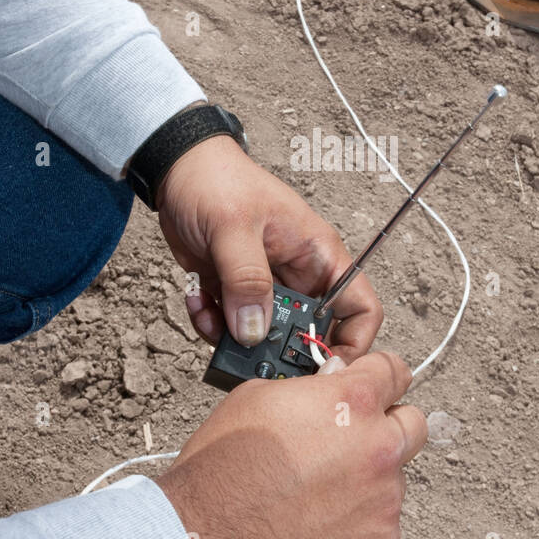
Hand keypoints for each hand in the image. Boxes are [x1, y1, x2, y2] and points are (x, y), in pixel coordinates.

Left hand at [156, 135, 381, 361]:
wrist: (177, 170)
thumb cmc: (218, 181)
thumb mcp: (234, 226)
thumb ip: (247, 280)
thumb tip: (254, 331)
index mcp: (317, 255)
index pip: (360, 307)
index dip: (353, 343)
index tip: (326, 368)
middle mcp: (297, 276)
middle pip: (308, 333)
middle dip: (280, 350)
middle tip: (251, 354)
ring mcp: (265, 287)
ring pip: (264, 336)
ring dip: (235, 337)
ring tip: (211, 312)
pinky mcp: (234, 293)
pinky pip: (231, 327)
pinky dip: (212, 323)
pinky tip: (196, 296)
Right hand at [158, 351, 425, 538]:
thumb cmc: (223, 472)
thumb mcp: (259, 398)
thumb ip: (314, 389)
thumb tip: (335, 382)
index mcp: (351, 403)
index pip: (395, 371)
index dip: (380, 376)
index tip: (374, 386)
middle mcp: (378, 448)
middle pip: (413, 423)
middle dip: (386, 426)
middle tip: (352, 440)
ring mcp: (384, 500)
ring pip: (393, 478)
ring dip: (367, 479)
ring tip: (316, 494)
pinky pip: (381, 522)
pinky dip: (358, 522)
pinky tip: (317, 524)